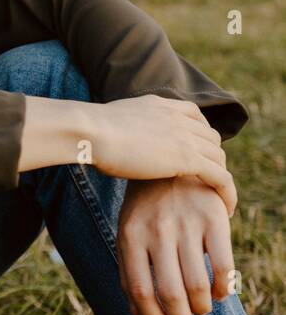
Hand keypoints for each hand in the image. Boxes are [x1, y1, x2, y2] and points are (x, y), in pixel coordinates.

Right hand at [83, 95, 235, 216]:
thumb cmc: (86, 132)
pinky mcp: (187, 158)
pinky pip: (221, 177)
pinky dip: (228, 193)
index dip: (198, 135)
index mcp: (159, 105)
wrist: (88, 132)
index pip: (194, 116)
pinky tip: (226, 209)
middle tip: (205, 181)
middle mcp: (177, 117)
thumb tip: (104, 136)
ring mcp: (184, 136)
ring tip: (216, 197)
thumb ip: (120, 127)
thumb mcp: (107, 121)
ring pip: (219, 157)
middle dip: (212, 157)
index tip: (194, 153)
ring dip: (220, 176)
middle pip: (210, 137)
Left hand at [117, 175, 234, 314]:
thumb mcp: (128, 233)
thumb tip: (138, 314)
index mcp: (130, 237)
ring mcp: (186, 224)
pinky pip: (223, 264)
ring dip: (201, 307)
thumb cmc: (145, 209)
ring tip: (200, 310)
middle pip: (170, 292)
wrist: (169, 165)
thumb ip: (129, 269)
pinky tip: (220, 293)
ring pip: (198, 283)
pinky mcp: (213, 218)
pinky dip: (223, 288)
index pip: (140, 290)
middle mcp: (157, 232)